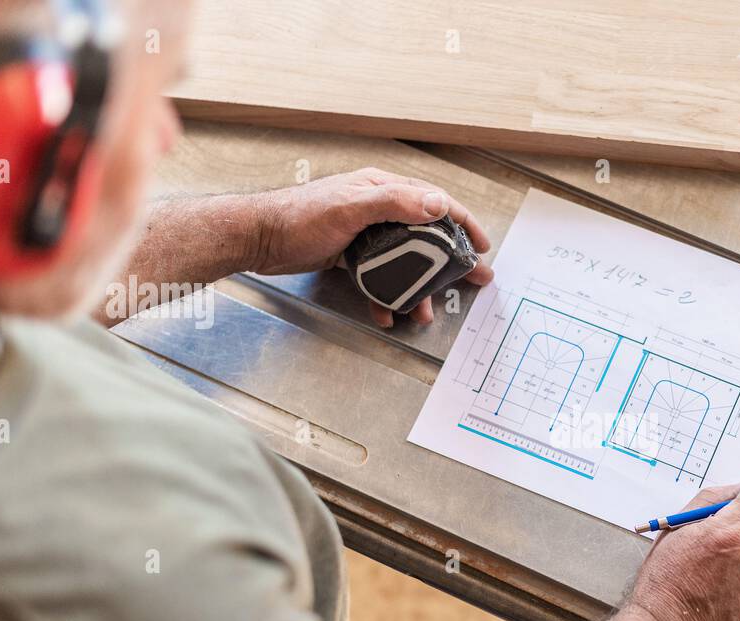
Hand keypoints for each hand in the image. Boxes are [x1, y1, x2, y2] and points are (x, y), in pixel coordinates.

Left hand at [250, 167, 494, 326]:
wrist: (257, 237)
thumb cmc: (297, 216)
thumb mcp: (349, 207)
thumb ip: (394, 202)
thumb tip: (437, 203)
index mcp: (382, 189)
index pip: (434, 202)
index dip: (463, 223)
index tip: (481, 246)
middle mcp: (378, 209)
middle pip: (425, 235)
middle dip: (450, 262)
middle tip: (475, 280)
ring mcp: (365, 233)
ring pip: (404, 261)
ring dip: (417, 288)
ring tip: (427, 311)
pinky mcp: (351, 255)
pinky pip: (378, 276)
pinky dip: (384, 296)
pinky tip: (386, 313)